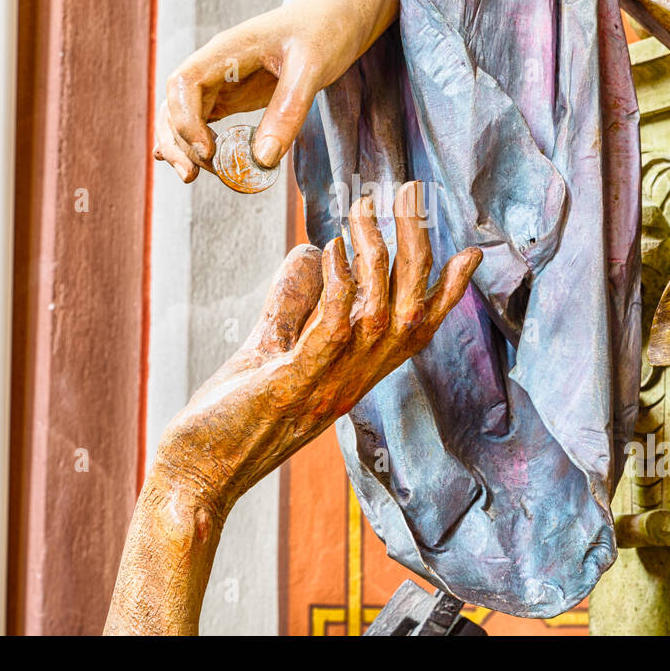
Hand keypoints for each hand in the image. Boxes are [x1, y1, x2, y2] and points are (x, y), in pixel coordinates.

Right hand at [154, 0, 398, 181]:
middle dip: (177, 141)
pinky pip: (204, 120)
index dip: (185, 120)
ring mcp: (222, 80)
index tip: (208, 152)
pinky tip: (198, 164)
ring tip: (193, 177)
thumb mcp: (313, 68)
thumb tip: (261, 159)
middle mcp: (216, 65)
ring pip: (183, 115)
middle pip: (174, 104)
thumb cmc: (326, 30)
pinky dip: (196, 143)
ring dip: (182, 146)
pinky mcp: (234, 95)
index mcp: (227, 49)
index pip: (183, 83)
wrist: (338, 14)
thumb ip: (287, 111)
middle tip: (194, 176)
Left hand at [158, 181, 479, 504]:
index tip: (470, 252)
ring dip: (376, 254)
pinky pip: (329, 331)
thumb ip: (298, 304)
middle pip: (410, 311)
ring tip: (361, 207)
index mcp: (356, 376)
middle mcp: (352, 382)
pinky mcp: (290, 386)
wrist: (199, 475)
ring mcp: (326, 386)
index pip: (418, 333)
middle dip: (415, 249)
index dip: (448, 294)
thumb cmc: (233, 414)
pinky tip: (328, 249)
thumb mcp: (275, 349)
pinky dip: (336, 287)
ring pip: (378, 313)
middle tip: (407, 196)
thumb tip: (313, 249)